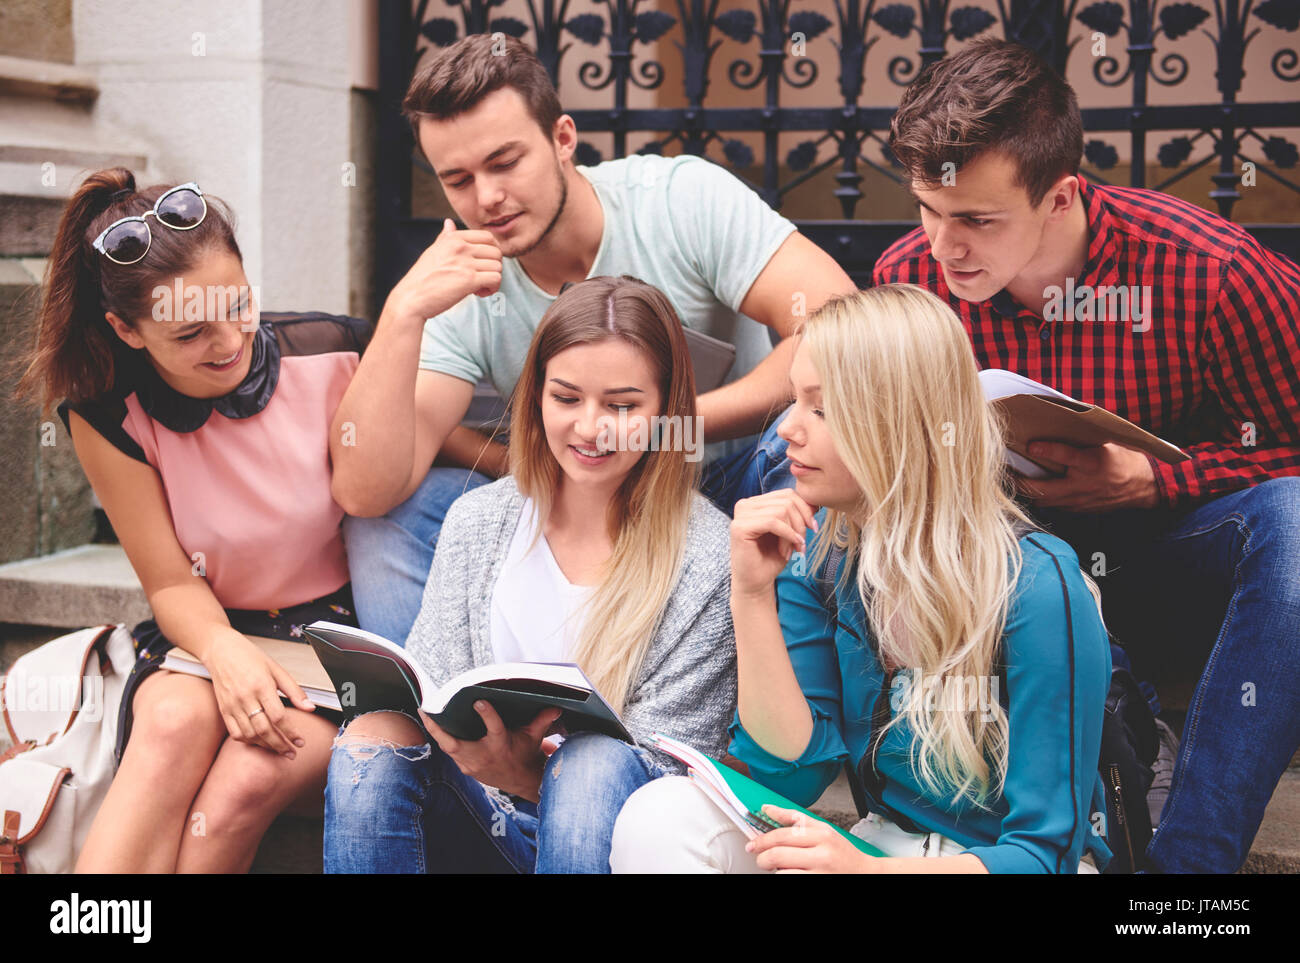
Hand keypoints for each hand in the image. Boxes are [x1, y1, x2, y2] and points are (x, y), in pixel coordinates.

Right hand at [202, 628, 314, 756]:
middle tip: (291, 753)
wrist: (222, 651)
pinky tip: (259, 742)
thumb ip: (294, 691)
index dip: (291, 732)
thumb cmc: (250, 658)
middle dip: (280, 745)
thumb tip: (310, 708)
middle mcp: (245, 697)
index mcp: (261, 686)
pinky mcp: (223, 710)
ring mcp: (232, 705)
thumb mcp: (277, 670)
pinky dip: (248, 741)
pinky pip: (235, 733)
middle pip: (264, 730)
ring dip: (265, 746)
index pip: (278, 717)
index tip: (300, 741)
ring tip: (278, 749)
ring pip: (249, 735)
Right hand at [385, 218, 502, 326]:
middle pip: (496, 252)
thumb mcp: (433, 251)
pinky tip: (479, 293)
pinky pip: (496, 279)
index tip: (482, 264)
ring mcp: (465, 262)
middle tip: (481, 278)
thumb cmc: (422, 278)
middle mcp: (461, 247)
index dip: (491, 252)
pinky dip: (492, 288)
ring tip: (479, 287)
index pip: (488, 237)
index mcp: (453, 238)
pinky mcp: (469, 280)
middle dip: (493, 267)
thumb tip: (449, 222)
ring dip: (493, 279)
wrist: (411, 298)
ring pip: (498, 266)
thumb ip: (445, 237)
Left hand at [418, 701, 561, 801]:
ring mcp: (471, 763)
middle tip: (427, 711)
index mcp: (500, 744)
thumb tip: (556, 706)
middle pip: (456, 744)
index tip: (480, 701)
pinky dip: (441, 737)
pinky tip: (431, 723)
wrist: (520, 780)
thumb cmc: (525, 751)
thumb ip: (542, 720)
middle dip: (439, 730)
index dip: (487, 715)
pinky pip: (449, 751)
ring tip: (424, 711)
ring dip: (435, 730)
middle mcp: (483, 755)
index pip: (494, 729)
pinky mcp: (465, 766)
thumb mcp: (534, 736)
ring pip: (448, 747)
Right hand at [730, 489, 818, 597]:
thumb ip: (796, 515)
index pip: (787, 494)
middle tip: (802, 543)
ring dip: (793, 533)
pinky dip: (787, 535)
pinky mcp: (740, 527)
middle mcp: (745, 505)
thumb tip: (815, 503)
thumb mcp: (788, 532)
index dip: (805, 509)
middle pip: (786, 501)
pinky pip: (773, 522)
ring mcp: (741, 515)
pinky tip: (788, 550)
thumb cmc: (771, 558)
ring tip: (793, 549)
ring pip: (781, 511)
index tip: (813, 528)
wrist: (756, 582)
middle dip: (801, 523)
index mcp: (756, 503)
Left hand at [745, 805, 876, 872]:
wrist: (866, 874)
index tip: (753, 844)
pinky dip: (784, 877)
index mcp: (822, 834)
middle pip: (779, 854)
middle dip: (762, 858)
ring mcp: (821, 873)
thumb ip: (795, 819)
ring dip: (773, 871)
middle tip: (760, 859)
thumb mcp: (823, 829)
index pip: (783, 835)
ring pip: (783, 873)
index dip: (762, 840)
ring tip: (774, 869)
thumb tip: (767, 809)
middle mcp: (822, 854)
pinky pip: (791, 881)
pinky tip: (787, 874)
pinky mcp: (819, 885)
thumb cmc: (842, 852)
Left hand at [1016, 441, 1158, 511]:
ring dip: (1026, 491)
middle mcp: (1084, 484)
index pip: (1066, 455)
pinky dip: (1039, 497)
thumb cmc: (1124, 459)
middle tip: (1004, 470)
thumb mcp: (1109, 442)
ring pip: (1043, 500)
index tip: (1030, 444)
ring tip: (1010, 479)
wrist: (1145, 486)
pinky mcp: (1078, 509)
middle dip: (1020, 481)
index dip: (1047, 449)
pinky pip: (1053, 505)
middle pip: (1044, 488)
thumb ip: (1083, 437)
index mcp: (1094, 463)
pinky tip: (1029, 488)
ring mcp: (1079, 501)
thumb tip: (1058, 421)